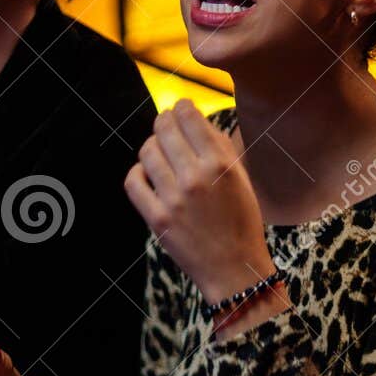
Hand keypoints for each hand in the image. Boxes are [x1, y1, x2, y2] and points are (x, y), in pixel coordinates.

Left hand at [124, 99, 274, 302]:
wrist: (233, 268)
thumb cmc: (241, 221)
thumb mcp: (241, 179)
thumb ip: (220, 147)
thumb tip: (196, 120)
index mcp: (220, 165)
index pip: (190, 118)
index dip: (182, 107)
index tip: (181, 107)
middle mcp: (195, 178)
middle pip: (164, 129)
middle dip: (164, 120)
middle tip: (166, 122)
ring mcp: (173, 198)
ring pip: (147, 152)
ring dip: (152, 145)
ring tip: (159, 150)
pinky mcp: (157, 218)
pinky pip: (134, 181)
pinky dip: (138, 172)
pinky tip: (148, 174)